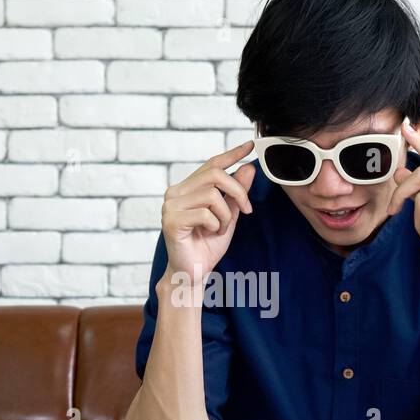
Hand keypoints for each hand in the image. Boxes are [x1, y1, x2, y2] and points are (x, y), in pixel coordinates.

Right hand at [160, 140, 255, 284]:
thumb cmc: (207, 245)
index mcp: (187, 188)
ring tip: (220, 228)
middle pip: (215, 174)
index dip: (232, 154)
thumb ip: (236, 193)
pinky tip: (209, 234)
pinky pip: (205, 213)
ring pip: (212, 195)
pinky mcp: (171, 221)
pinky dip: (215, 225)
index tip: (250, 146)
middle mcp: (175, 192)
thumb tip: (248, 167)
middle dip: (238, 191)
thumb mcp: (229, 216)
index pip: (211, 164)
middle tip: (247, 209)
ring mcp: (170, 206)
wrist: (193, 272)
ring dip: (225, 214)